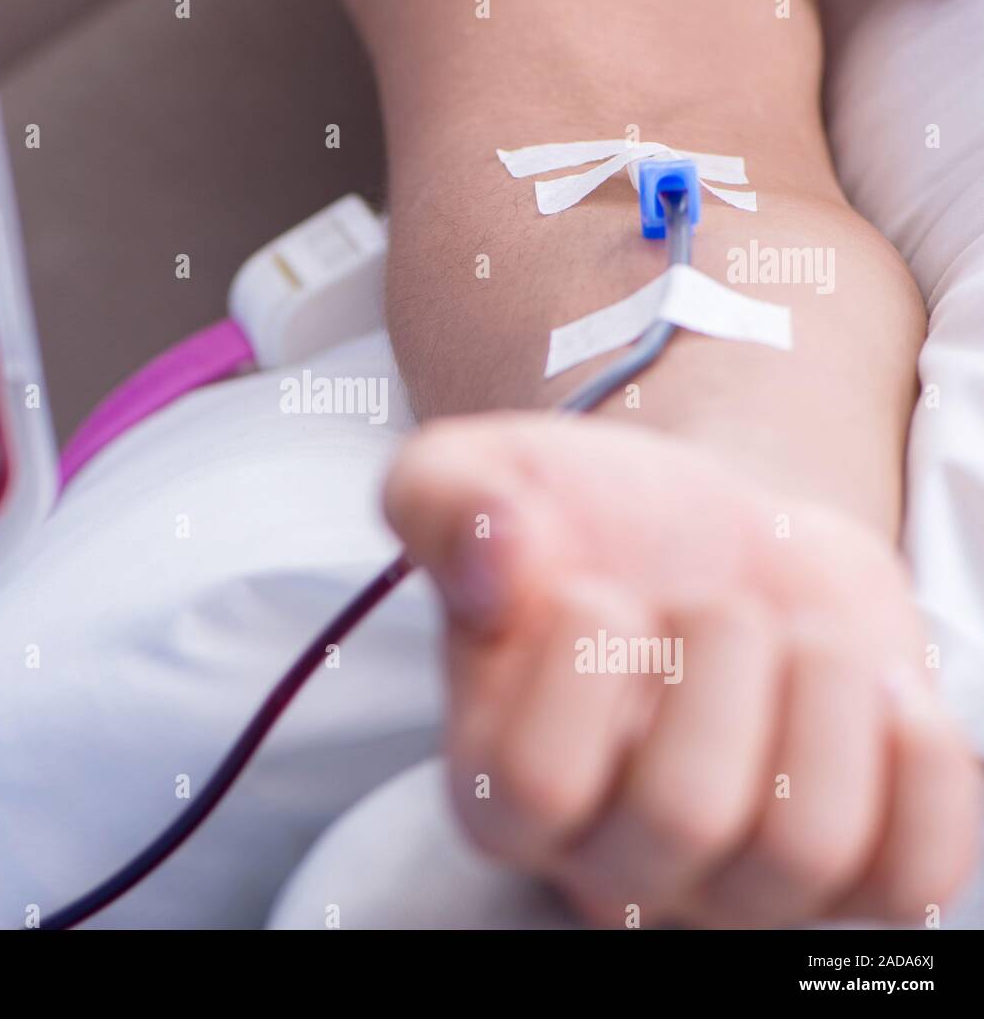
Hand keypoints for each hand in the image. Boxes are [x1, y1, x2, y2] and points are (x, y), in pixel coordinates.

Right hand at [385, 412, 979, 926]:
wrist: (708, 530)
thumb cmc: (585, 519)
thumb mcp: (479, 473)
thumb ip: (442, 501)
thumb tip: (494, 558)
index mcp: (500, 786)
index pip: (534, 787)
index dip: (585, 663)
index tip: (596, 590)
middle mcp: (613, 863)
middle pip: (683, 817)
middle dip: (717, 653)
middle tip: (710, 598)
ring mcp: (738, 884)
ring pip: (806, 849)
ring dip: (819, 686)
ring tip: (797, 634)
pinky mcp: (856, 874)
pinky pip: (912, 872)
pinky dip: (916, 758)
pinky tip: (873, 685)